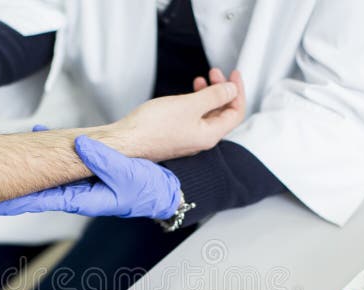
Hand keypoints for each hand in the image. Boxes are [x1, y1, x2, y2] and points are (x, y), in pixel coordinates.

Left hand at [0, 131, 180, 217]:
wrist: (164, 188)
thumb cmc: (148, 188)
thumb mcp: (127, 175)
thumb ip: (102, 160)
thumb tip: (75, 143)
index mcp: (85, 198)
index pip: (44, 199)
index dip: (19, 200)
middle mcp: (78, 190)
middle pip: (39, 188)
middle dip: (13, 185)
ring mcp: (82, 179)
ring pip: (49, 171)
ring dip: (29, 164)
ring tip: (6, 155)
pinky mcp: (90, 167)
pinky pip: (63, 157)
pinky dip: (51, 145)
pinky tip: (40, 134)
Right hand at [114, 69, 245, 161]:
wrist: (125, 142)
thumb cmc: (152, 128)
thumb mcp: (189, 105)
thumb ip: (213, 96)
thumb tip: (231, 90)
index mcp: (209, 135)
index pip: (235, 113)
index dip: (237, 92)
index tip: (234, 75)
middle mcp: (200, 140)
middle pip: (222, 114)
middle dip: (222, 91)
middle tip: (216, 73)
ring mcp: (187, 139)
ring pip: (206, 115)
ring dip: (208, 95)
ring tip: (201, 80)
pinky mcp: (175, 136)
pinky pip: (193, 118)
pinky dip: (195, 103)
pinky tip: (187, 95)